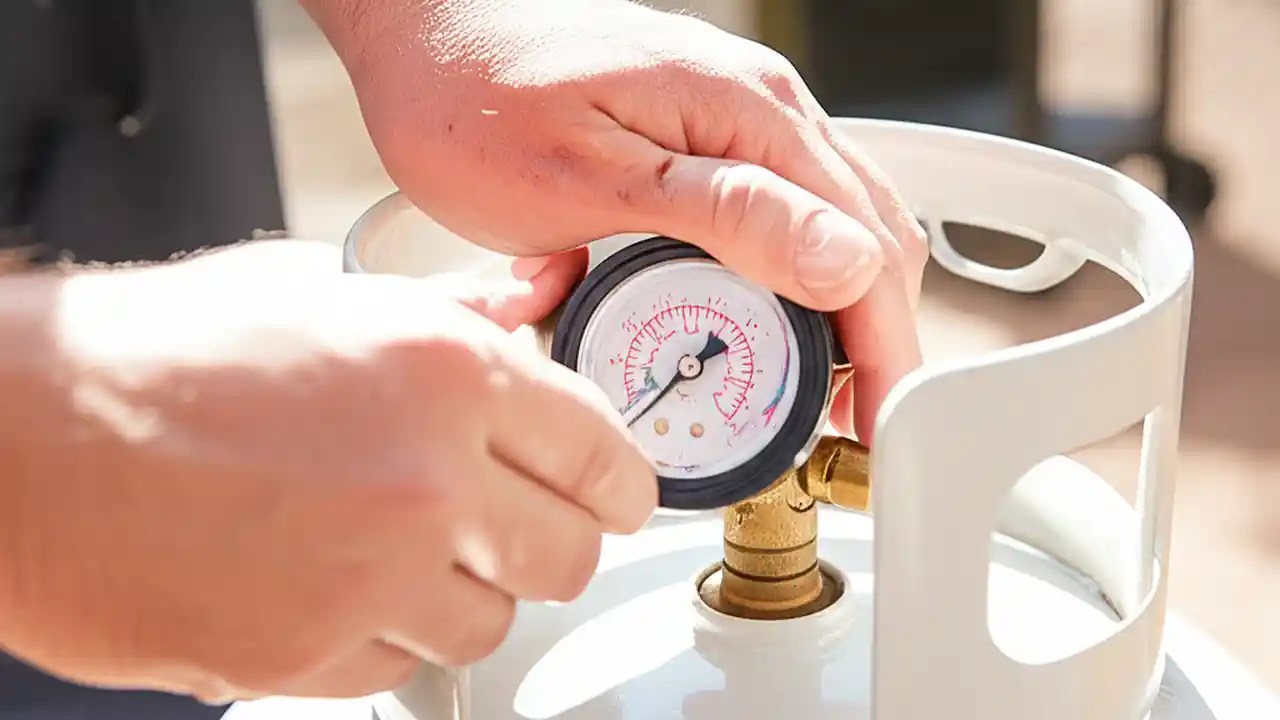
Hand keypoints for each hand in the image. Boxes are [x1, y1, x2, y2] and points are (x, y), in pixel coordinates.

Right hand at [0, 240, 654, 701]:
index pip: (604, 452)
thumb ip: (456, 314)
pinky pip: (400, 664)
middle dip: (554, 539)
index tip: (618, 493)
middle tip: (515, 521)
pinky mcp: (305, 654)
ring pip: (491, 622)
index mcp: (443, 372)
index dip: (623, 480)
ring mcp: (367, 578)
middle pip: (567, 553)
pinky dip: (384, 631)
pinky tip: (332, 578)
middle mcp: (423, 480)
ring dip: (464, 590)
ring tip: (398, 543)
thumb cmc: (159, 356)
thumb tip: (536, 305)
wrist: (23, 440)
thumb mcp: (326, 298)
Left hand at [303, 0, 927, 441]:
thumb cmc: (477, 102)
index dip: (884, 351)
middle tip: (842, 426)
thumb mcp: (594, 179)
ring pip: (835, 222)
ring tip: (809, 390)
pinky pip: (784, 206)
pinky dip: (794, 276)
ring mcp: (738, 116)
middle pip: (872, 234)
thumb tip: (845, 263)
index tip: (875, 426)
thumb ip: (727, 216)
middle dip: (874, 339)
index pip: (866, 248)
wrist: (425, 31)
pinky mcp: (706, 130)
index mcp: (749, 117)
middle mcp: (762, 108)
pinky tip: (762, 319)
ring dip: (839, 309)